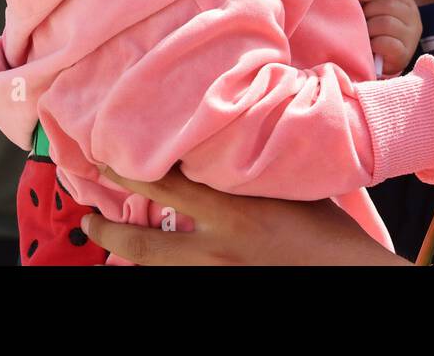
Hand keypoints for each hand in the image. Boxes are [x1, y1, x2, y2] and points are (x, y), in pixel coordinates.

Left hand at [79, 165, 408, 265]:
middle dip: (106, 234)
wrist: (346, 275)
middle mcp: (215, 251)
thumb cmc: (328, 230)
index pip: (164, 187)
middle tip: (87, 222)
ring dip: (132, 256)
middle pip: (142, 246)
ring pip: (158, 270)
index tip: (105, 160)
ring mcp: (217, 278)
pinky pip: (182, 278)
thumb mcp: (289, 186)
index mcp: (231, 213)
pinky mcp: (223, 291)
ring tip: (110, 245)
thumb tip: (227, 142)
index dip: (127, 174)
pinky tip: (158, 263)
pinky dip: (166, 269)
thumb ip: (251, 167)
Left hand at [355, 0, 420, 76]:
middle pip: (389, 5)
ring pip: (386, 23)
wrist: (382, 61)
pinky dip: (373, 43)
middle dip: (369, 11)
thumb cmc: (380, 30)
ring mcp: (411, 38)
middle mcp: (415, 19)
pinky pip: (386, 43)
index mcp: (409, 4)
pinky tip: (369, 45)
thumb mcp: (383, 6)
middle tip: (360, 18)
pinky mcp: (403, 55)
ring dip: (369, 28)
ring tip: (364, 33)